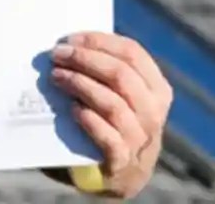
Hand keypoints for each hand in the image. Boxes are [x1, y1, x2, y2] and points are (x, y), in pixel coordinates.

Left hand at [50, 32, 172, 197]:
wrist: (122, 175)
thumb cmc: (115, 124)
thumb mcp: (124, 97)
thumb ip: (108, 73)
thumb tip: (71, 44)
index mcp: (157, 89)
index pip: (132, 53)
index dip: (100, 41)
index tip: (71, 38)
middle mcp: (154, 111)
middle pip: (120, 74)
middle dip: (85, 60)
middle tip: (57, 55)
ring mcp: (140, 137)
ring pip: (112, 103)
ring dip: (81, 85)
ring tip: (57, 77)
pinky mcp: (122, 160)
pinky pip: (107, 136)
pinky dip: (89, 120)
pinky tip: (72, 110)